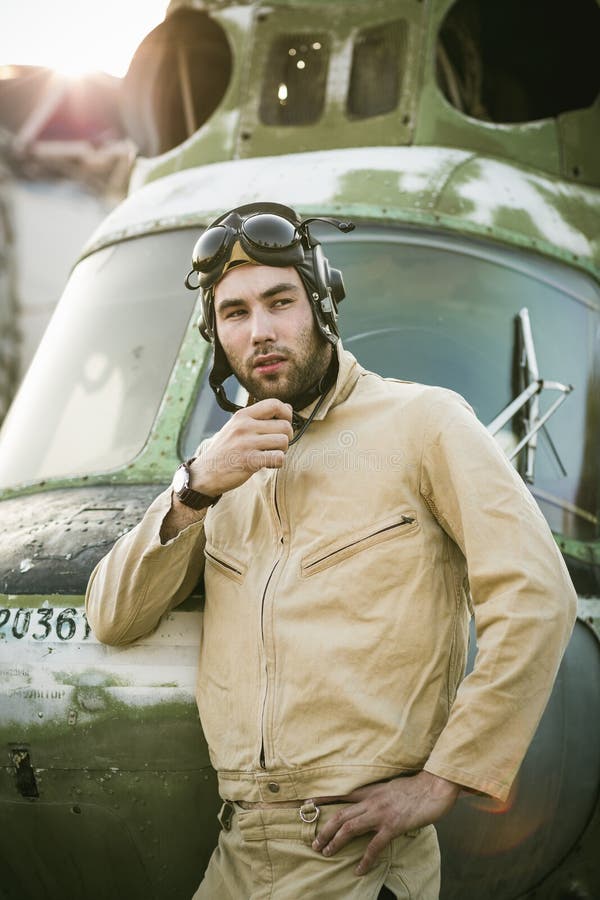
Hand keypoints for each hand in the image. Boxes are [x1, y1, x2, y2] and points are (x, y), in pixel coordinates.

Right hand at [190, 399, 293, 495]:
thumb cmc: (225, 450)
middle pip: (284, 425)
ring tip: (270, 454)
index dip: (286, 413)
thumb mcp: (237, 427)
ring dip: (282, 451)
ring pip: (283, 441)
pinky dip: (278, 462)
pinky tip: (268, 463)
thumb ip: (260, 418)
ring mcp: (246, 443)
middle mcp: (244, 426)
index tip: (284, 423)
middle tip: (276, 445)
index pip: (274, 404)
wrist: (205, 473)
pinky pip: (278, 458)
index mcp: (242, 415)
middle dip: (286, 437)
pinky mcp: (249, 461)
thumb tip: (289, 407)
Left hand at [311, 771, 459, 875]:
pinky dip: (365, 860)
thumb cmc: (417, 787)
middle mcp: (372, 801)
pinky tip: (359, 870)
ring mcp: (381, 814)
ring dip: (335, 842)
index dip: (324, 799)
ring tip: (326, 852)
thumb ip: (380, 794)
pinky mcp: (393, 826)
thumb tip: (374, 802)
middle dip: (325, 829)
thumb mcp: (393, 786)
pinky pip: (374, 846)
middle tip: (315, 842)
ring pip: (349, 828)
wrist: (435, 786)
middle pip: (340, 815)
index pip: (342, 793)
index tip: (308, 804)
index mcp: (371, 790)